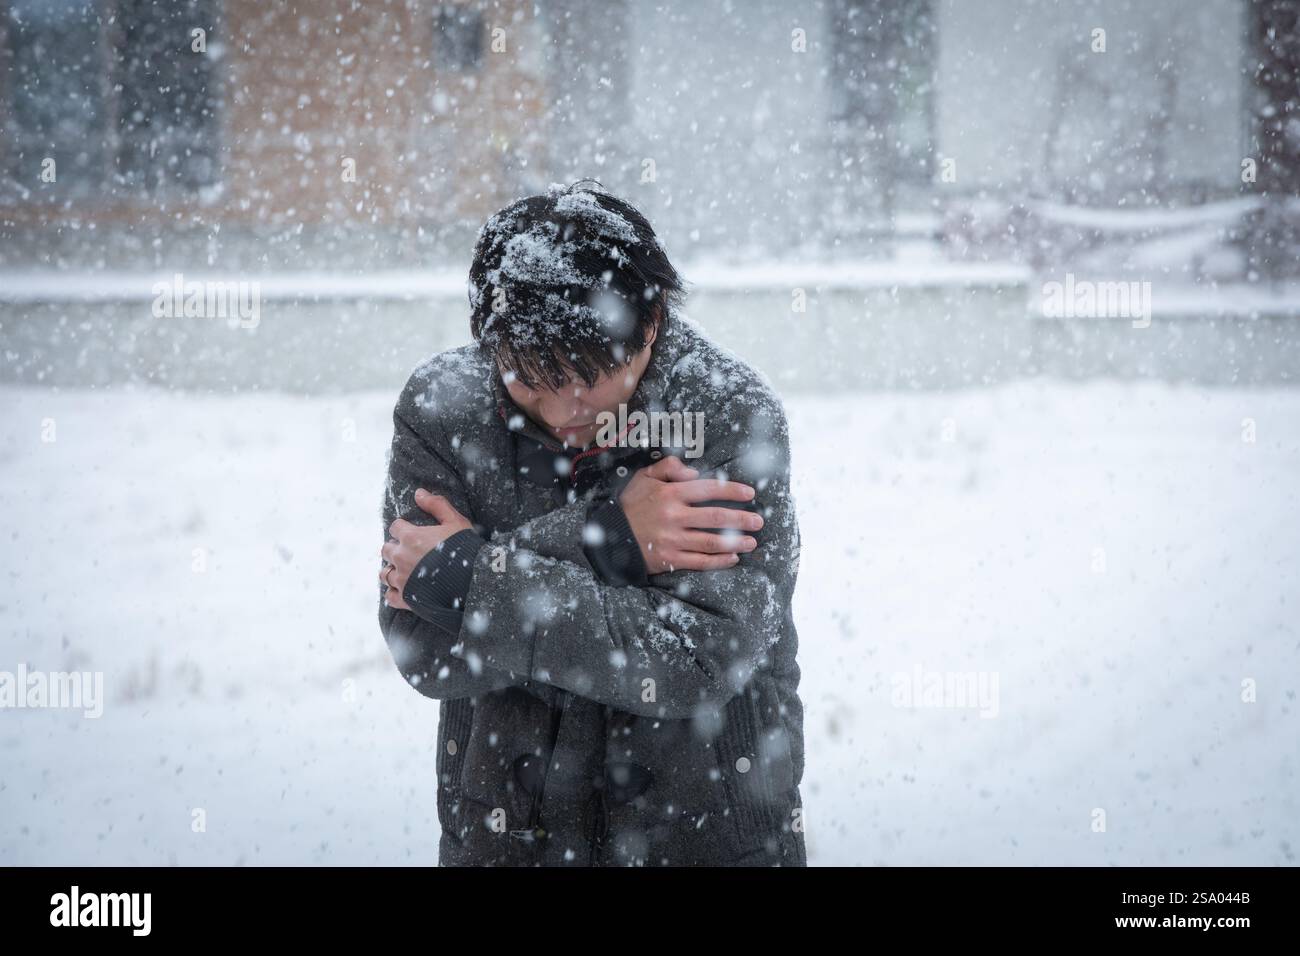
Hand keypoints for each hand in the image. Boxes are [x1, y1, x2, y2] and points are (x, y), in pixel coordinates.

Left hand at [381, 488, 472, 608]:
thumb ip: (436, 505)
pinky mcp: (406, 598)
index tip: (411, 531)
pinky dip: (394, 592)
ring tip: (403, 569)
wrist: (473, 581)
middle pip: (386, 549)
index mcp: (411, 537)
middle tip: (408, 550)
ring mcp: (402, 580)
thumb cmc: (466, 549)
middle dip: (395, 548)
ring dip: (391, 569)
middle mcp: (402, 558)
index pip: (395, 527)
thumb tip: (419, 492)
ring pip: (385, 574)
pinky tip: (402, 589)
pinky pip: (390, 596)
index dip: (403, 528)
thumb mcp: (455, 521)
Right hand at [618, 455, 762, 573]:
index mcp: (670, 494)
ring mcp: (672, 540)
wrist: (609, 536)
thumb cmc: (630, 505)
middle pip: (715, 517)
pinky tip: (733, 558)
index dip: (732, 491)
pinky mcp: (669, 559)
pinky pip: (700, 561)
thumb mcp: (644, 477)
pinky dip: (719, 561)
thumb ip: (669, 468)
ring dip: (736, 542)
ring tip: (752, 542)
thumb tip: (695, 472)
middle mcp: (673, 516)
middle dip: (741, 519)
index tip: (750, 494)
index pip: (708, 489)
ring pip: (711, 542)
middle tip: (758, 521)